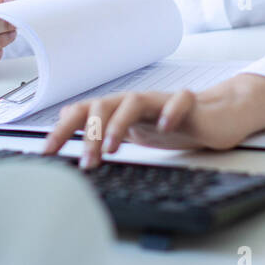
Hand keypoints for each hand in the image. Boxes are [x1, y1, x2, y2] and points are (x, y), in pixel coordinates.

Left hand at [41, 71, 264, 167]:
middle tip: (86, 163)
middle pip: (104, 105)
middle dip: (90, 133)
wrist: (217, 116)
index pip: (84, 113)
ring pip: (134, 101)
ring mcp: (162, 101)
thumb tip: (65, 120)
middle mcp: (137, 102)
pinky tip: (164, 126)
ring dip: (119, 123)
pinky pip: (180, 101)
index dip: (63, 131)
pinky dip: (170, 111)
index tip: (47, 153)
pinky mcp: (190, 104)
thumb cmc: (174, 124)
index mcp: (120, 110)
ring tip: (111, 148)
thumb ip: (102, 126)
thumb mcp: (133, 131)